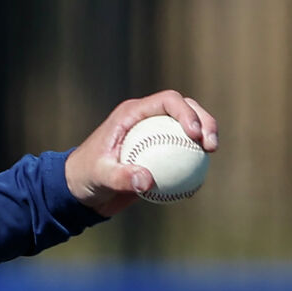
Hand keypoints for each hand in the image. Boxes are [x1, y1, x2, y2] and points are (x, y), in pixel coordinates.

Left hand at [63, 90, 218, 215]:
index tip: (194, 134)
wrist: (80, 189)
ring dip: (205, 137)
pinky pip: (182, 152)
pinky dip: (194, 161)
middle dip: (205, 121)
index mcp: (132, 113)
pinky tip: (202, 177)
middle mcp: (146, 119)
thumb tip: (148, 181)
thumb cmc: (85, 177)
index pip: (168, 101)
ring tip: (211, 154)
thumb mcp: (99, 177)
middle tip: (211, 146)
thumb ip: (121, 177)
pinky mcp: (159, 151)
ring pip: (188, 128)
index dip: (187, 112)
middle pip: (185, 108)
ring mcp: (155, 134)